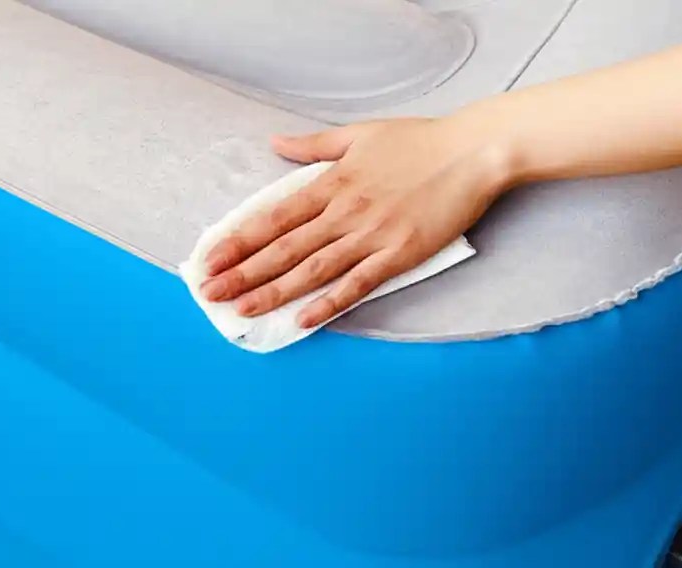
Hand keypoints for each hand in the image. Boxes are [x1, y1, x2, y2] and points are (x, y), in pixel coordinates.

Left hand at [200, 114, 517, 327]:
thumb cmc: (419, 141)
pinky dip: (329, 303)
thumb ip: (313, 146)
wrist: (472, 152)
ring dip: (273, 291)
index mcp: (332, 183)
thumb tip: (274, 142)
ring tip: (241, 309)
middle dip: (242, 272)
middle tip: (208, 293)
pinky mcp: (398, 255)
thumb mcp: (359, 134)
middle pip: (283, 248)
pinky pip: (357, 284)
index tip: (210, 258)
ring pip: (312, 269)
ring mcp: (371, 236)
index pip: (274, 217)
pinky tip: (302, 320)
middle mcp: (344, 212)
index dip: (239, 240)